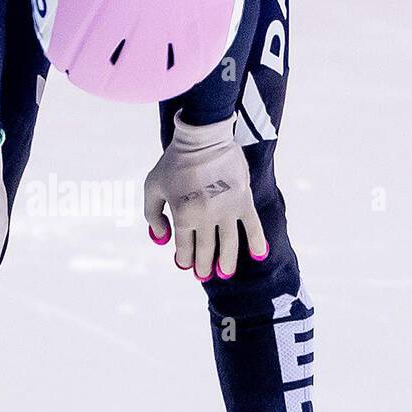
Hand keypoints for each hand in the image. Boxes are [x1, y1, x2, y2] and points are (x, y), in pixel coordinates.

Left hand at [144, 114, 267, 280]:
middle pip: (206, 250)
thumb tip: (162, 240)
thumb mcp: (152, 187)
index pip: (184, 248)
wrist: (203, 137)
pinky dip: (257, 242)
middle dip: (204, 265)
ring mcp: (227, 210)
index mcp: (183, 215)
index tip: (185, 264)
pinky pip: (253, 226)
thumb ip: (152, 215)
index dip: (184, 260)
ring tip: (224, 273)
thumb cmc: (174, 162)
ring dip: (227, 262)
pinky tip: (258, 256)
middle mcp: (206, 216)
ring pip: (228, 245)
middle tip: (204, 274)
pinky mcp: (244, 200)